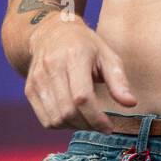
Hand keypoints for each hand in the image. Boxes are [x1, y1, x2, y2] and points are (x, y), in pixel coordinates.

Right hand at [25, 17, 137, 132]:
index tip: (109, 127)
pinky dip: (61, 125)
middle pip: (68, 111)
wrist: (51, 33)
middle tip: (100, 125)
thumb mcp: (107, 55)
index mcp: (74, 56)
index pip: (82, 97)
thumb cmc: (85, 45)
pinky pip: (45, 119)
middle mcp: (51, 67)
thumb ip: (119, 80)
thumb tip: (130, 103)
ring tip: (87, 120)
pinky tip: (72, 116)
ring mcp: (37, 79)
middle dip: (87, 125)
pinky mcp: (30, 89)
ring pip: (55, 119)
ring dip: (75, 127)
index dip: (96, 118)